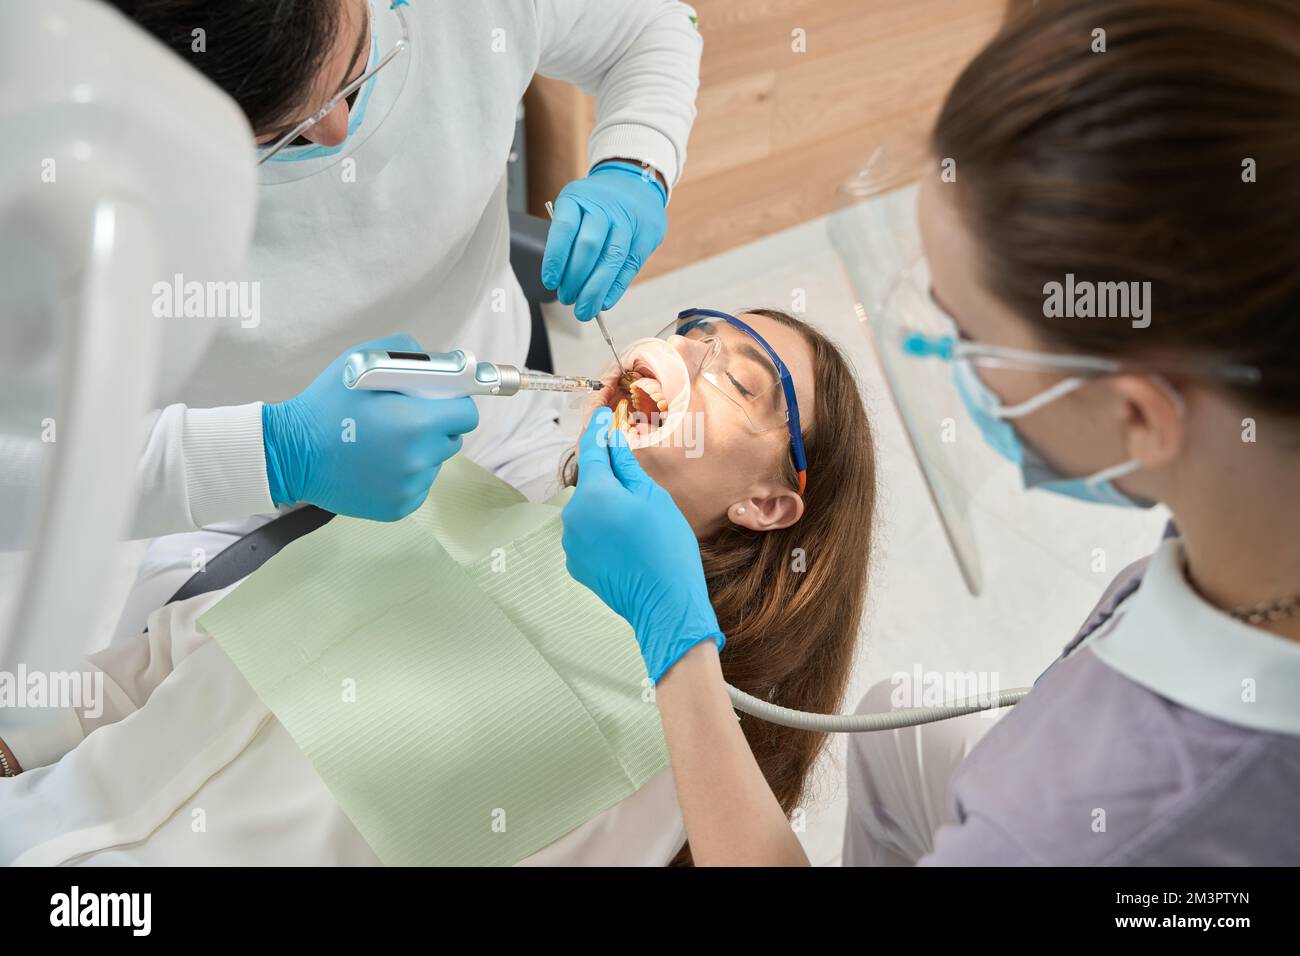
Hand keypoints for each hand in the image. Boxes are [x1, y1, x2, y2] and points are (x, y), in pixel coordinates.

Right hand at [262, 334, 479, 520]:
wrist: (290, 454)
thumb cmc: (325, 406)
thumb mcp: (361, 361)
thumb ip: (408, 354)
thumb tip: (439, 363)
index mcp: (417, 423)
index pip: (466, 414)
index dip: (454, 404)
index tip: (437, 402)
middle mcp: (418, 459)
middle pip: (452, 439)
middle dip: (436, 426)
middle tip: (403, 419)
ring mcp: (410, 487)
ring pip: (435, 463)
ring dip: (420, 451)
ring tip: (383, 443)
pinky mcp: (399, 508)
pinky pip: (418, 485)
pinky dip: (405, 475)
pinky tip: (377, 464)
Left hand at [541, 161, 667, 320]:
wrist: (634, 183)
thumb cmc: (596, 205)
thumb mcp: (575, 208)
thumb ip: (569, 239)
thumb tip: (564, 283)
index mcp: (578, 196)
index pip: (564, 229)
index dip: (556, 259)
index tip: (550, 282)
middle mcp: (605, 205)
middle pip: (589, 247)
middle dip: (575, 279)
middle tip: (567, 299)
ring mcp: (629, 219)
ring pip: (612, 259)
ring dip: (596, 290)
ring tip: (584, 309)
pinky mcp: (647, 234)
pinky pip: (630, 266)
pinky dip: (615, 288)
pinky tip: (605, 302)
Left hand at [561, 407, 723, 681]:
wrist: (664, 603)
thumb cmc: (666, 546)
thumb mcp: (653, 498)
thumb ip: (627, 467)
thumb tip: (612, 442)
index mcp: (594, 493)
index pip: (591, 450)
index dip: (598, 430)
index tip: (603, 415)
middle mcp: (573, 516)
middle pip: (589, 483)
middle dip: (608, 476)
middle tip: (636, 479)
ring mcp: (570, 542)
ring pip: (588, 510)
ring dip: (605, 506)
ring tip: (637, 520)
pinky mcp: (575, 563)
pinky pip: (587, 535)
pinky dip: (602, 530)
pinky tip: (626, 541)